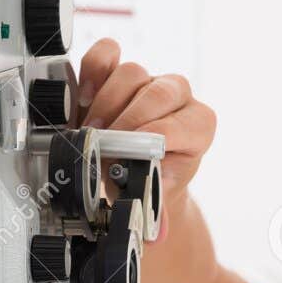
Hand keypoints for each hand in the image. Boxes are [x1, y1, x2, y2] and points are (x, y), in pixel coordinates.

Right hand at [76, 38, 215, 230]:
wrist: (135, 173)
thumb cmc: (150, 182)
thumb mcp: (155, 197)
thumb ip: (154, 208)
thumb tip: (155, 229)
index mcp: (198, 126)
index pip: (184, 121)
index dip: (156, 136)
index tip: (131, 154)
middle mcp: (177, 97)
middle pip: (157, 91)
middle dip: (126, 122)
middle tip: (104, 146)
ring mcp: (146, 80)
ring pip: (130, 74)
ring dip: (105, 106)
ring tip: (90, 134)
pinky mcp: (116, 71)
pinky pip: (106, 54)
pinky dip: (92, 71)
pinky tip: (83, 98)